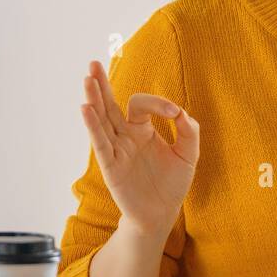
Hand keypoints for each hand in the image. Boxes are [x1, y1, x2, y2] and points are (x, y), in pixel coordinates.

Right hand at [80, 59, 199, 234]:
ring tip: (88, 79)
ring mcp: (116, 149)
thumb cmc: (173, 183)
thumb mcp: (189, 154)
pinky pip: (100, 143)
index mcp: (142, 129)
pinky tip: (86, 108)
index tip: (174, 113)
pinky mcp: (111, 166)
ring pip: (102, 120)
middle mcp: (125, 136)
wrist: (162, 213)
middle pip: (110, 105)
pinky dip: (93, 126)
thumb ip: (190, 131)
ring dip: (95, 99)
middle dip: (103, 85)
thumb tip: (181, 112)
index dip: (158, 103)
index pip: (141, 104)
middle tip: (94, 63)